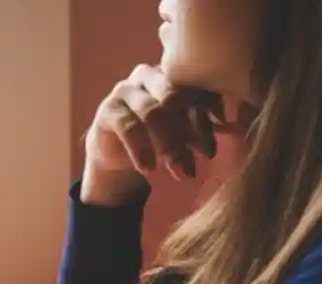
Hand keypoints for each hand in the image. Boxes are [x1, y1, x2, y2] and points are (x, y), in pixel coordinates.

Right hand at [81, 64, 230, 205]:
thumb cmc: (158, 138)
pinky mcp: (108, 109)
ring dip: (169, 144)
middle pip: (175, 95)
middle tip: (204, 158)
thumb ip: (200, 131)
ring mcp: (126, 90)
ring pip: (152, 111)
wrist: (119, 154)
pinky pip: (128, 127)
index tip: (213, 147)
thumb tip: (211, 148)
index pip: (196, 88)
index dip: (207, 117)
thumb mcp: (185, 135)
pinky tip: (148, 169)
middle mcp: (150, 74)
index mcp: (173, 74)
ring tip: (179, 172)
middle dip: (191, 130)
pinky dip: (141, 150)